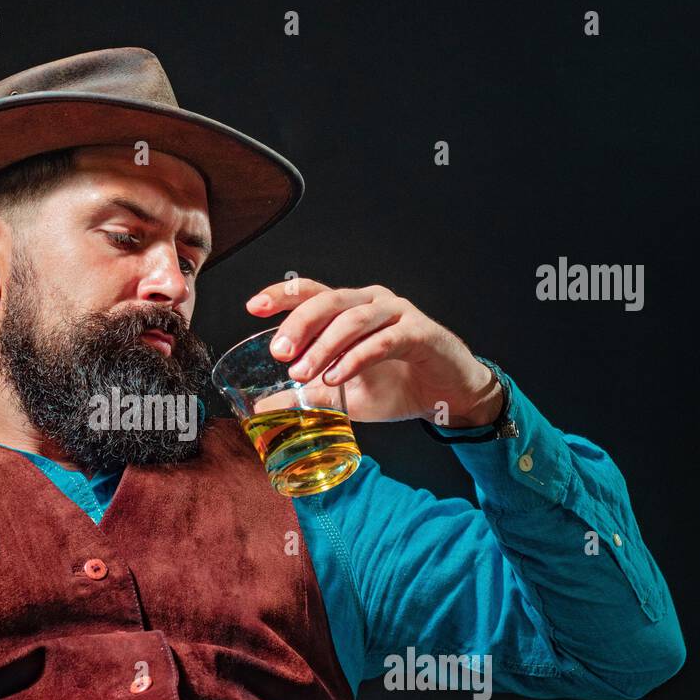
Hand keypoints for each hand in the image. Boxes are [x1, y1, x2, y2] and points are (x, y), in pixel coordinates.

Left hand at [245, 279, 501, 426]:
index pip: (310, 292)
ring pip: (353, 319)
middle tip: (278, 353)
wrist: (447, 398)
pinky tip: (336, 376)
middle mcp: (372, 302)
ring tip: (301, 374)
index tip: (252, 307)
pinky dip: (356, 358)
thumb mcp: (340, 395)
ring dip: (324, 346)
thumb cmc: (395, 387)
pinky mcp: (420, 333)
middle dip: (298, 324)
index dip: (281, 295)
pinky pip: (383, 340)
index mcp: (350, 309)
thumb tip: (260, 407)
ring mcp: (398, 314)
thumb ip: (304, 396)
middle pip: (327, 301)